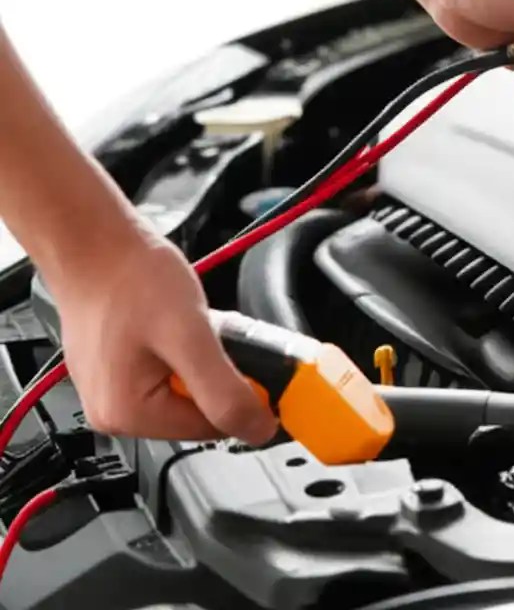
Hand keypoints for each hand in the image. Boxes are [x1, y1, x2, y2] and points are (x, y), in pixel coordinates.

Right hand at [54, 230, 277, 443]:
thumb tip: (258, 430)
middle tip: (215, 338)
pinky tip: (178, 327)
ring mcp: (110, 393)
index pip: (212, 431)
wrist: (95, 242)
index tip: (253, 365)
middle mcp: (112, 413)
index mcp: (128, 415)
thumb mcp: (191, 336)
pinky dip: (184, 355)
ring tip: (193, 328)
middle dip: (216, 378)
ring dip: (201, 365)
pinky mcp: (116, 373)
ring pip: (185, 394)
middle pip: (197, 416)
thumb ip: (225, 390)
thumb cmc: (131, 279)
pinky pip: (167, 376)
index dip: (241, 399)